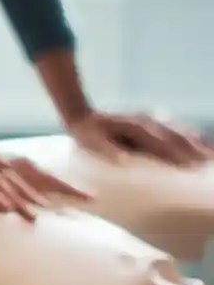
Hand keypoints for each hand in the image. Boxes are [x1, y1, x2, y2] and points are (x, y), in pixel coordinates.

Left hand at [68, 111, 212, 165]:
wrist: (84, 118)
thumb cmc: (88, 135)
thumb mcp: (92, 142)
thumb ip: (108, 150)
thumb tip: (123, 159)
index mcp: (135, 127)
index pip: (160, 142)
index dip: (175, 154)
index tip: (189, 166)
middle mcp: (147, 121)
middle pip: (175, 136)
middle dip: (191, 149)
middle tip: (205, 164)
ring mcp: (151, 120)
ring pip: (178, 131)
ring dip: (194, 143)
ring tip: (208, 157)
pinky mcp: (152, 122)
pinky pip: (175, 129)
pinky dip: (189, 137)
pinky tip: (199, 144)